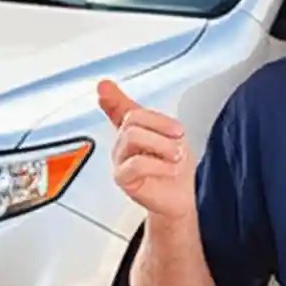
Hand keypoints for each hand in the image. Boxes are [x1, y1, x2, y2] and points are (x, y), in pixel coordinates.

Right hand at [96, 79, 194, 219]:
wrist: (181, 198)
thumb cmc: (174, 167)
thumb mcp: (168, 134)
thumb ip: (150, 115)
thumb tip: (123, 94)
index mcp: (133, 130)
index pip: (118, 110)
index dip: (111, 98)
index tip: (104, 87)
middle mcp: (123, 144)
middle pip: (132, 120)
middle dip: (160, 126)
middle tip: (179, 137)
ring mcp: (120, 160)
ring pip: (132, 137)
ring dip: (162, 144)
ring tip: (176, 156)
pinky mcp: (123, 179)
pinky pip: (136, 163)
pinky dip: (159, 164)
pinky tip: (170, 168)